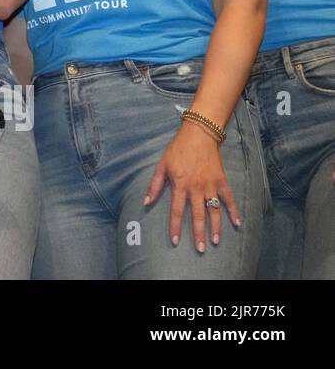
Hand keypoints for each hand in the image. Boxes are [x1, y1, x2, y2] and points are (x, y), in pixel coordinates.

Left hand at [143, 122, 240, 251]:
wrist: (198, 135)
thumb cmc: (177, 150)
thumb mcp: (161, 166)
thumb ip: (154, 185)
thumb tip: (146, 202)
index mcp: (180, 185)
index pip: (176, 210)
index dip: (175, 226)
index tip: (175, 241)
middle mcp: (196, 187)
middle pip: (197, 215)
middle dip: (198, 233)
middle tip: (200, 249)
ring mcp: (210, 185)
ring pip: (214, 210)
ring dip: (216, 227)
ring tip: (216, 241)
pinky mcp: (221, 181)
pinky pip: (229, 198)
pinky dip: (234, 211)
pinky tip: (238, 223)